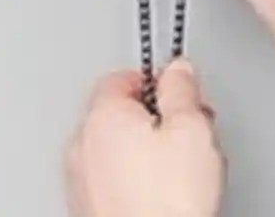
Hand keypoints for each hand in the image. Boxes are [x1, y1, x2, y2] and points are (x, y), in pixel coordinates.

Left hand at [65, 60, 224, 216]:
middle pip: (120, 113)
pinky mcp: (88, 209)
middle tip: (188, 134)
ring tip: (181, 172)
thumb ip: (182, 89)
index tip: (181, 92)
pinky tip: (164, 196)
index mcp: (104, 115)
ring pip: (117, 148)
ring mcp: (82, 180)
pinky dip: (136, 182)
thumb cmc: (166, 204)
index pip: (124, 76)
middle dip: (156, 118)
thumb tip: (178, 71)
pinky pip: (113, 180)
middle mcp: (83, 144)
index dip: (158, 82)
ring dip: (147, 152)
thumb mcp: (192, 128)